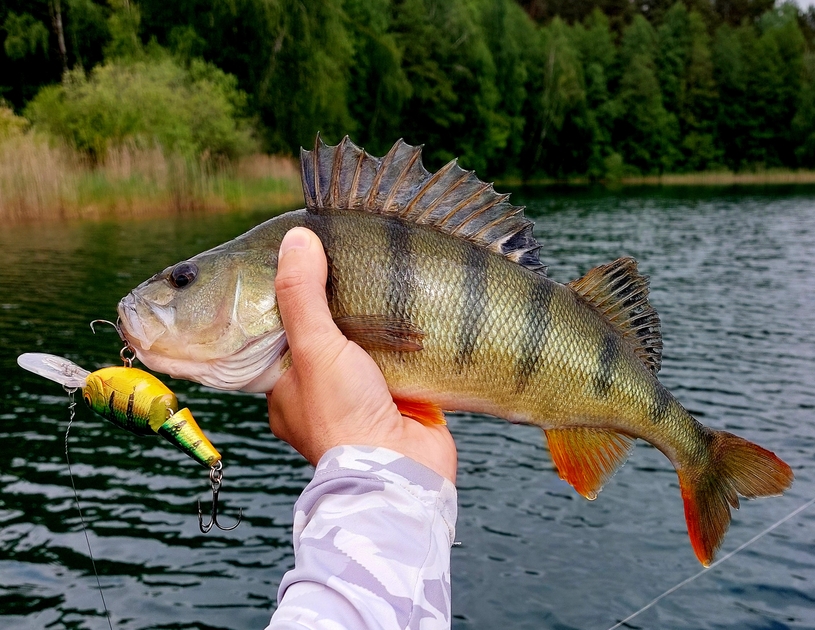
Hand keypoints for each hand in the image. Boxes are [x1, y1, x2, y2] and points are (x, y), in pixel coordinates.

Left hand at [266, 227, 456, 483]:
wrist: (402, 473)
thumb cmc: (344, 416)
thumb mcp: (314, 347)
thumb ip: (302, 294)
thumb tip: (297, 239)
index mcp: (284, 389)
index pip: (280, 334)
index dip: (292, 299)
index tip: (306, 264)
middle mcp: (319, 396)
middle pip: (325, 339)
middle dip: (339, 309)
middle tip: (350, 269)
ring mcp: (360, 400)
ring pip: (363, 350)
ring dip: (375, 326)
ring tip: (385, 286)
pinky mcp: (399, 402)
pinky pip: (399, 364)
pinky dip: (405, 345)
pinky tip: (414, 317)